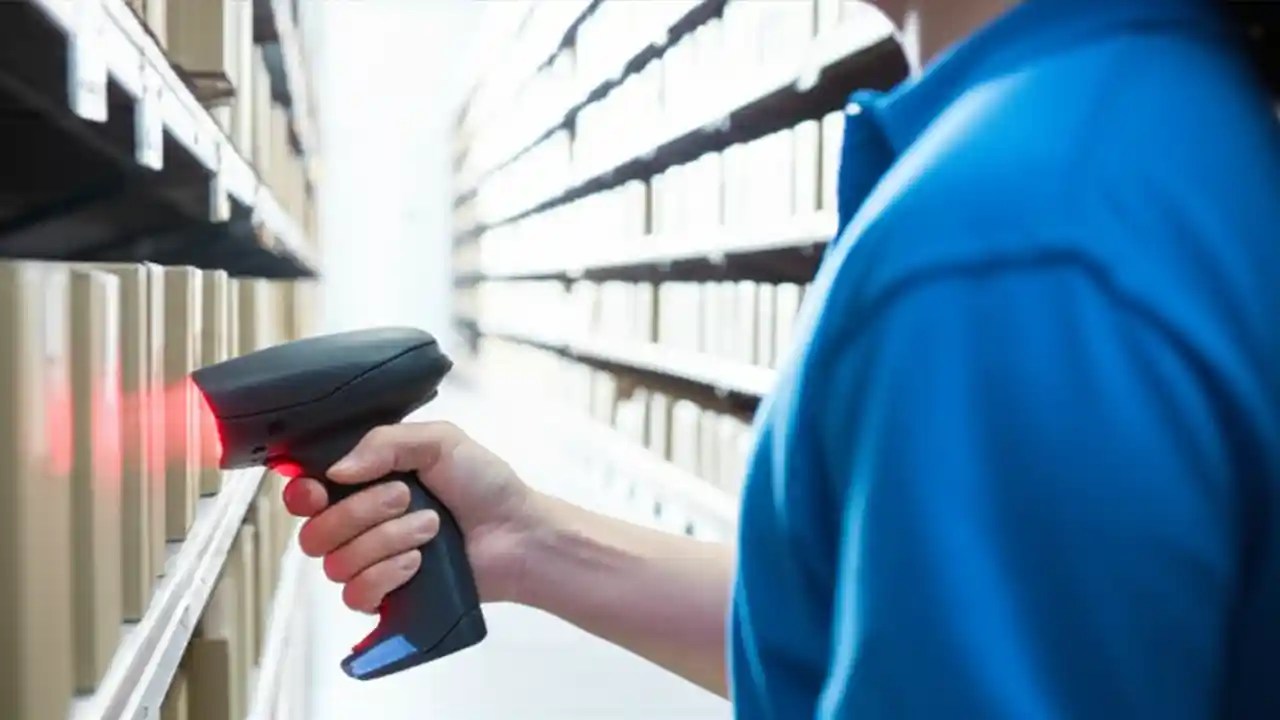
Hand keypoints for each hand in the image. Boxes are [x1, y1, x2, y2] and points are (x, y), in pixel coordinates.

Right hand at [282, 421, 536, 612]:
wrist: (518, 532)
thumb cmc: (482, 483)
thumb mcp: (439, 441)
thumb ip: (385, 442)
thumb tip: (336, 470)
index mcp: (362, 483)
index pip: (303, 495)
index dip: (302, 494)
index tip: (321, 489)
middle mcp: (358, 524)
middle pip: (314, 532)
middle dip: (360, 512)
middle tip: (405, 497)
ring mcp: (370, 563)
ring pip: (336, 564)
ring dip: (385, 541)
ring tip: (429, 527)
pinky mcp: (386, 597)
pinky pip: (355, 595)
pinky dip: (385, 576)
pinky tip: (416, 563)